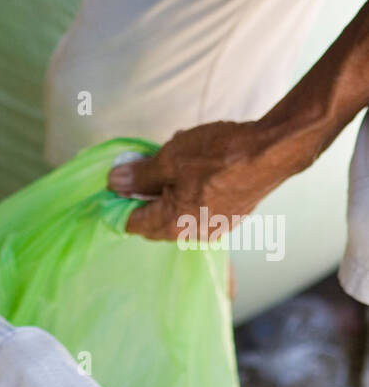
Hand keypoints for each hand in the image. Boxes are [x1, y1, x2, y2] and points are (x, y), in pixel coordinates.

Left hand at [106, 120, 298, 241]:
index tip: (115, 183)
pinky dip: (187, 193)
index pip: (132, 224)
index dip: (118, 203)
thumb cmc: (218, 154)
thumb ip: (140, 175)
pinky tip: (193, 169)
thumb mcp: (170, 158)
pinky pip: (196, 209)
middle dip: (142, 198)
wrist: (271, 151)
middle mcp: (193, 234)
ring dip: (166, 193)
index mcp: (174, 224)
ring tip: (170, 162)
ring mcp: (215, 227)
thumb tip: (115, 182)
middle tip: (139, 168)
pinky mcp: (230, 216)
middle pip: (154, 222)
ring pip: (177, 214)